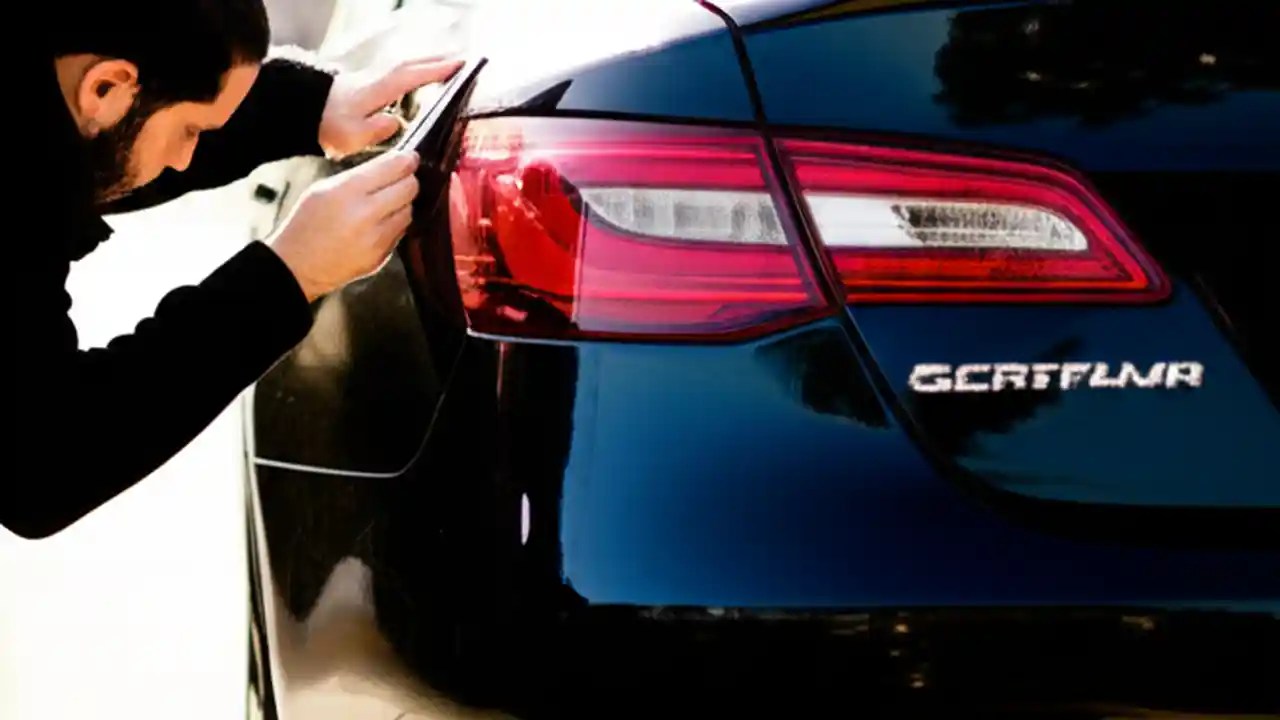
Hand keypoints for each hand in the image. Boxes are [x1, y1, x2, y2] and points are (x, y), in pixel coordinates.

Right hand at [269, 150, 420, 300]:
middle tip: (401, 179)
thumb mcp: (324, 188)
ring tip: (385, 204)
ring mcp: (376, 238)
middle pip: (409, 188)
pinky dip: (395, 224)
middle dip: (408, 180)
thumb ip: (359, 176)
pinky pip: (401, 232)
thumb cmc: (307, 223)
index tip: (410, 158)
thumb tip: (392, 165)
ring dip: (402, 204)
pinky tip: (379, 224)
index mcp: (348, 190)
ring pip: (409, 210)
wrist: (297, 266)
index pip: (394, 167)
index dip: (407, 160)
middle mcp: (366, 214)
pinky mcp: (382, 256)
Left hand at [318, 56, 463, 158]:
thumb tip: (396, 122)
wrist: (301, 111)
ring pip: (405, 64)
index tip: (459, 66)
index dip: (436, 71)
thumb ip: (377, 129)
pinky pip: (397, 70)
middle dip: (438, 60)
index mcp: (377, 90)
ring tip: (448, 63)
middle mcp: (377, 79)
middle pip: (412, 64)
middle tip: (463, 59)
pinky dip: (413, 68)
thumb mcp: (351, 136)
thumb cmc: (326, 125)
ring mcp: (371, 78)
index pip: (412, 75)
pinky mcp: (367, 82)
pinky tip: (419, 75)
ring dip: (427, 62)